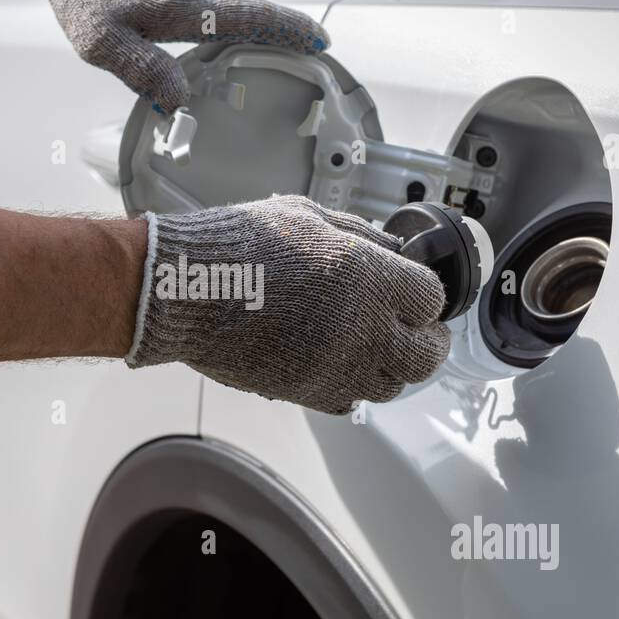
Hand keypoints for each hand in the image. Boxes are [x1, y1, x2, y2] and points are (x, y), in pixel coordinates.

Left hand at [11, 0, 330, 113]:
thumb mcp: (103, 45)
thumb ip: (145, 73)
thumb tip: (180, 101)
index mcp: (187, 6)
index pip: (252, 17)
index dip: (289, 31)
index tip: (321, 42)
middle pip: (245, 27)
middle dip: (267, 52)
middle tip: (282, 87)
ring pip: (222, 26)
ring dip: (231, 50)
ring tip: (236, 87)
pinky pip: (207, 20)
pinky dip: (211, 40)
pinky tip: (195, 64)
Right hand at [125, 195, 450, 414]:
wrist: (186, 289)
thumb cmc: (237, 245)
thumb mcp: (307, 216)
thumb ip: (357, 234)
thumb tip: (387, 249)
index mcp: (368, 277)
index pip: (432, 300)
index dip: (425, 296)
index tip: (415, 294)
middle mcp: (362, 328)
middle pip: (426, 355)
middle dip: (426, 341)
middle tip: (417, 331)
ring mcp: (336, 367)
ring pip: (392, 386)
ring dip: (391, 367)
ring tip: (375, 348)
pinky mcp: (306, 392)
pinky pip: (351, 403)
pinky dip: (354, 387)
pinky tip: (340, 364)